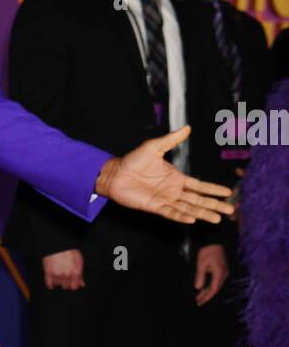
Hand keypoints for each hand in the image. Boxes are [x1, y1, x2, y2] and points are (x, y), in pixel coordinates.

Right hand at [42, 248, 84, 290]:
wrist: (58, 243)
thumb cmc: (69, 250)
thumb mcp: (79, 260)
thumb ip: (80, 274)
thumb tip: (82, 284)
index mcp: (76, 272)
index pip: (74, 287)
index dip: (73, 285)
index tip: (72, 282)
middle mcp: (67, 275)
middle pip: (66, 286)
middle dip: (66, 283)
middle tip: (65, 276)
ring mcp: (57, 274)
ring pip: (58, 284)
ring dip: (59, 281)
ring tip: (59, 275)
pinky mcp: (48, 272)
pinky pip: (49, 284)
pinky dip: (50, 285)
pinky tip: (51, 284)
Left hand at [95, 126, 235, 224]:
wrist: (115, 172)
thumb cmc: (133, 160)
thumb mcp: (155, 146)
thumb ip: (172, 139)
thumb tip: (187, 127)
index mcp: (177, 179)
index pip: (200, 186)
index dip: (214, 189)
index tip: (228, 192)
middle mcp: (174, 191)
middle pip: (199, 200)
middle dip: (215, 205)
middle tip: (230, 210)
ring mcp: (165, 200)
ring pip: (188, 208)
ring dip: (202, 213)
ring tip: (217, 219)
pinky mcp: (154, 206)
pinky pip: (170, 213)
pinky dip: (181, 216)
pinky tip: (192, 219)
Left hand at [194, 243, 228, 306]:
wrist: (214, 241)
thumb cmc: (207, 251)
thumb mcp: (201, 264)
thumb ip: (200, 277)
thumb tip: (198, 288)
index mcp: (219, 274)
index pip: (213, 290)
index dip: (206, 297)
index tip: (199, 302)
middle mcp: (224, 274)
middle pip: (215, 289)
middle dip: (206, 296)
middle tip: (198, 302)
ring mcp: (224, 272)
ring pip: (215, 286)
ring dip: (207, 291)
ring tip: (199, 297)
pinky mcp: (221, 270)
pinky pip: (216, 281)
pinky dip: (209, 286)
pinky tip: (203, 288)